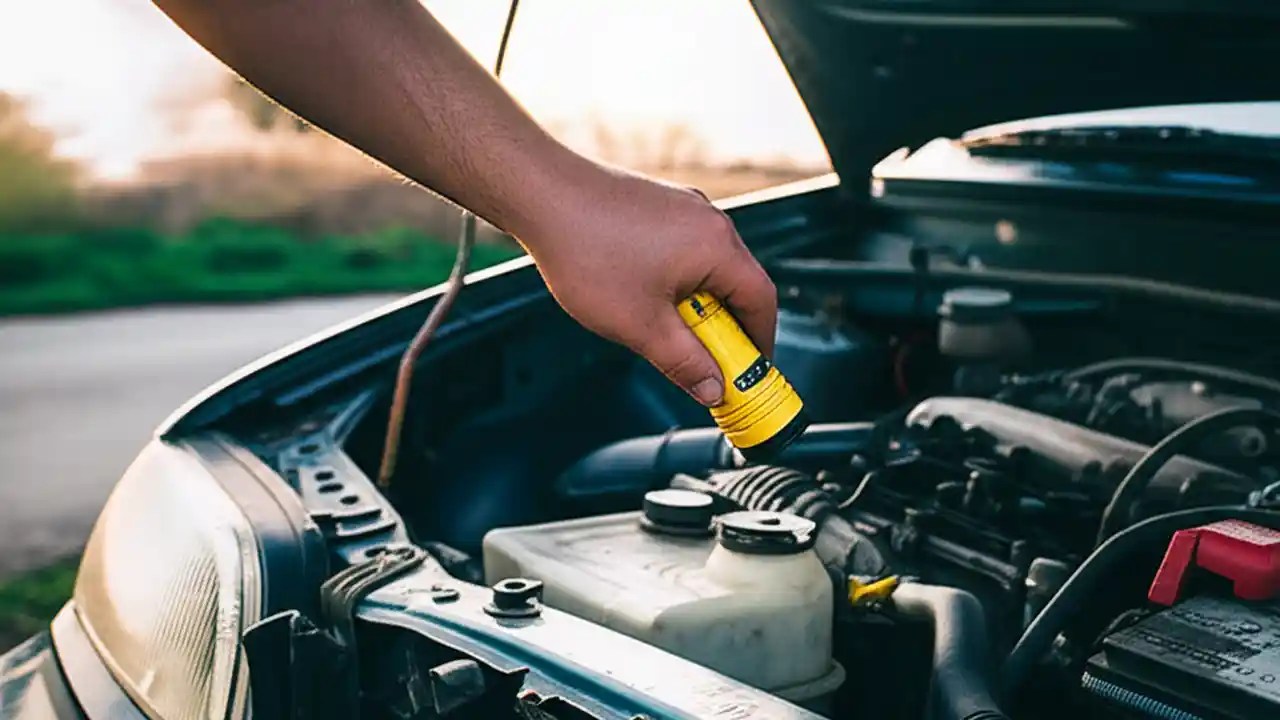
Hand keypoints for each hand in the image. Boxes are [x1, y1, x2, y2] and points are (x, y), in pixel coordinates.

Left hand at [515, 162, 777, 406]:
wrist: (541, 194)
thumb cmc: (587, 252)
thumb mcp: (640, 325)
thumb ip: (683, 362)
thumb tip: (712, 389)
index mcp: (717, 246)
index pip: (762, 300)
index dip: (761, 342)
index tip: (751, 372)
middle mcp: (708, 219)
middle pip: (738, 282)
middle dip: (727, 327)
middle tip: (709, 362)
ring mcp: (682, 207)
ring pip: (708, 266)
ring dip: (699, 305)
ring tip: (667, 332)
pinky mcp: (657, 204)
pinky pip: (683, 250)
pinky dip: (678, 281)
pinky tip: (644, 298)